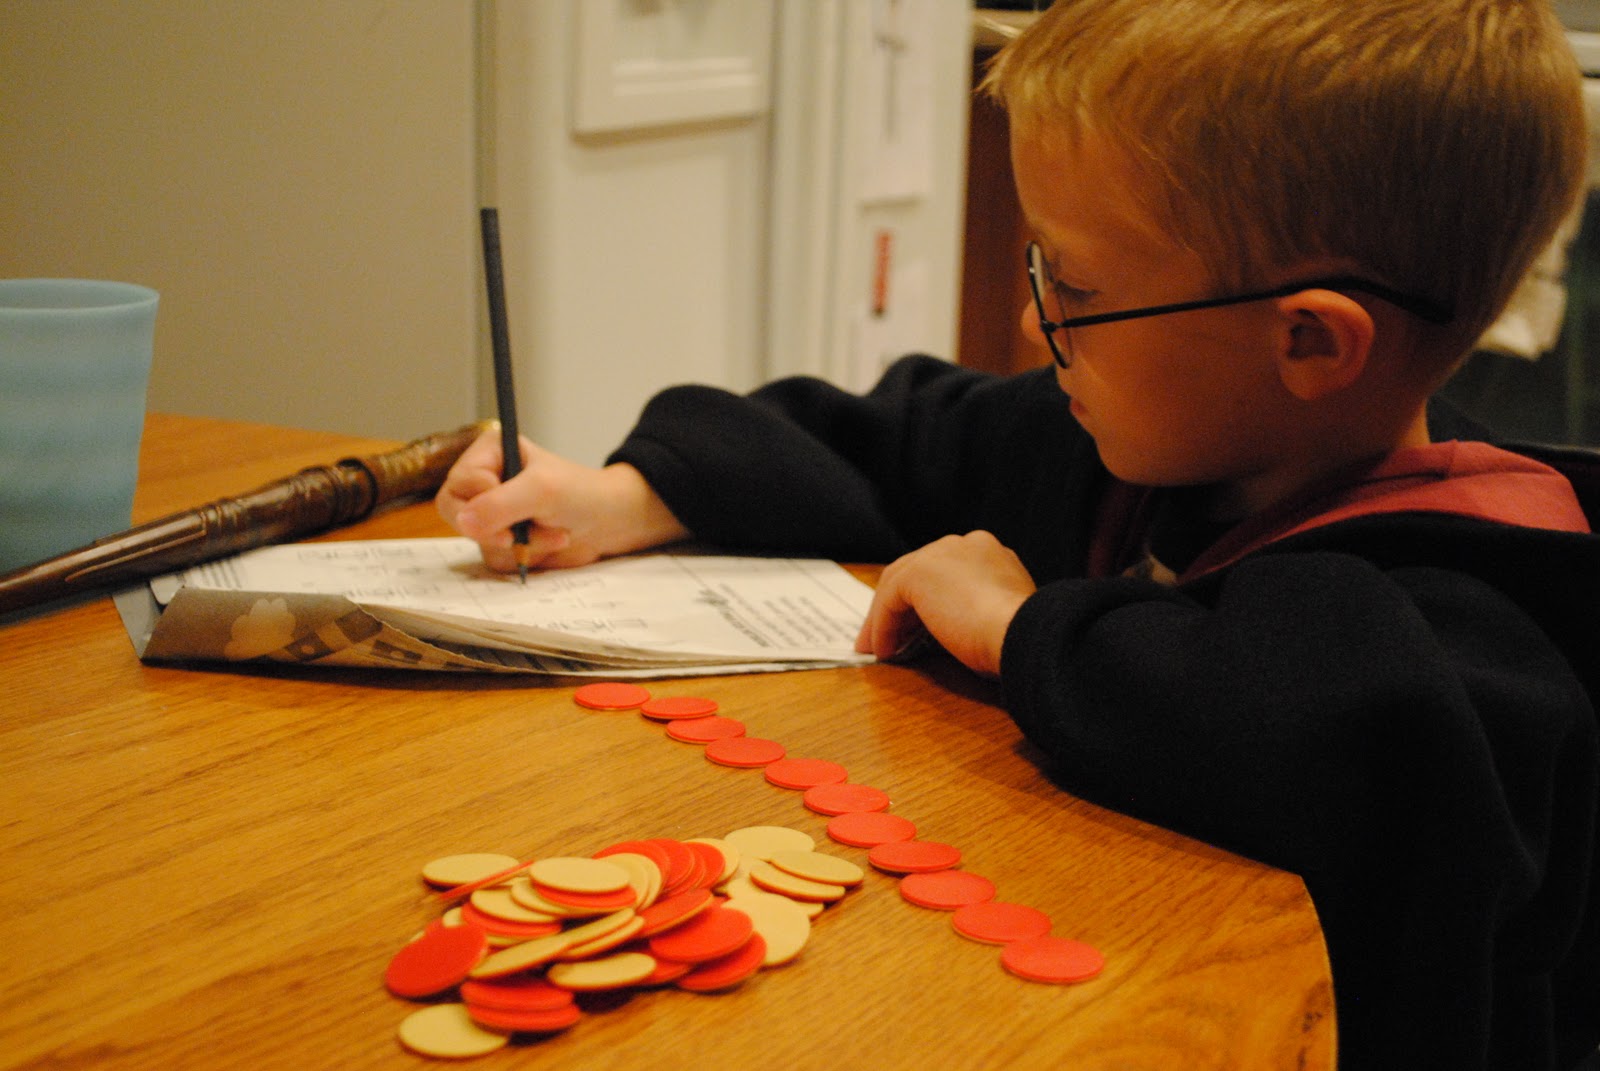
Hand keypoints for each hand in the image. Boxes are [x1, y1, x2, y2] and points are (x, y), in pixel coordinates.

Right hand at [435, 428, 688, 571]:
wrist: (610, 522)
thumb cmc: (580, 492)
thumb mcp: (542, 490)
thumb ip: (501, 503)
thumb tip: (464, 522)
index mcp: (489, 453)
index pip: (459, 482)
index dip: (483, 501)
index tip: (514, 508)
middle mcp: (484, 480)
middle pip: (454, 512)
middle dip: (494, 529)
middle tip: (518, 535)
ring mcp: (491, 512)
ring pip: (476, 540)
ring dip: (519, 544)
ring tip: (553, 531)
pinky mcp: (502, 539)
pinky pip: (493, 558)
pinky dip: (524, 556)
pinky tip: (549, 542)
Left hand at [855, 531, 1034, 677]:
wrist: (1021, 634)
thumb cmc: (1017, 637)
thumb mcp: (997, 617)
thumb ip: (974, 610)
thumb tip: (952, 629)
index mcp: (988, 554)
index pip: (944, 572)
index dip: (925, 602)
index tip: (915, 630)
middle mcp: (965, 545)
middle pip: (917, 573)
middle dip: (900, 608)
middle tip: (889, 637)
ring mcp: (942, 552)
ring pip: (899, 583)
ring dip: (884, 618)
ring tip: (879, 648)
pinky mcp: (919, 572)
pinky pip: (890, 600)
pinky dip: (883, 626)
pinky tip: (885, 650)